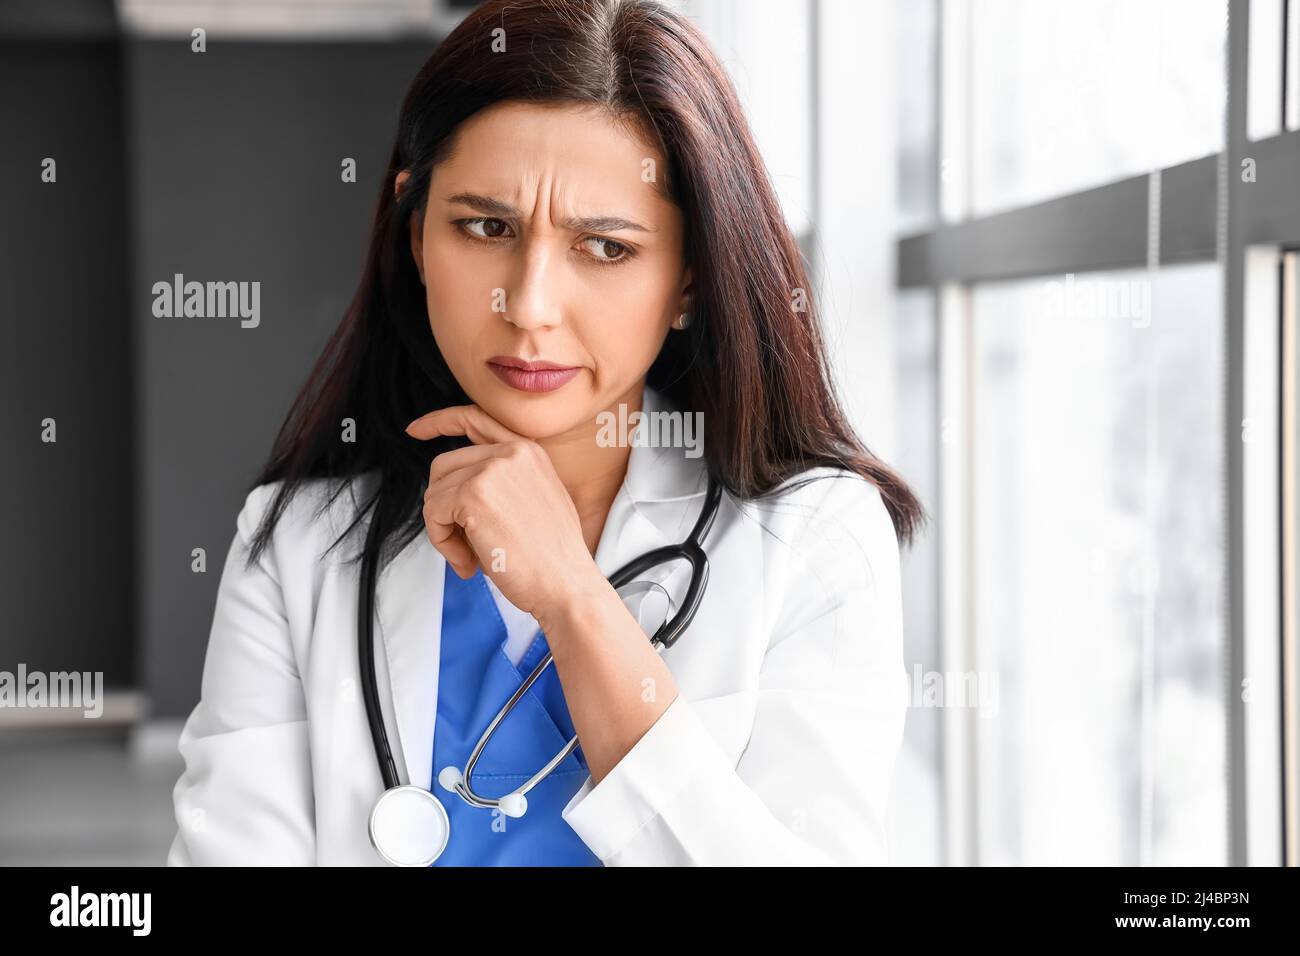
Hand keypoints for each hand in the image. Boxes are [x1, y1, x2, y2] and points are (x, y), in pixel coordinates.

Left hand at [405, 405, 604, 619]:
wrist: (567, 585)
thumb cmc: (552, 558)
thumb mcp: (536, 503)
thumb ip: (501, 484)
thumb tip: (453, 492)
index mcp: (528, 451)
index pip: (475, 421)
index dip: (439, 422)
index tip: (415, 430)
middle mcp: (511, 453)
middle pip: (444, 466)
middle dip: (443, 507)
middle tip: (463, 543)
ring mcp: (492, 470)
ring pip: (435, 493)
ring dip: (443, 531)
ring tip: (470, 557)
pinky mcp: (473, 494)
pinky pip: (432, 513)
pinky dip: (442, 542)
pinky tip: (467, 561)